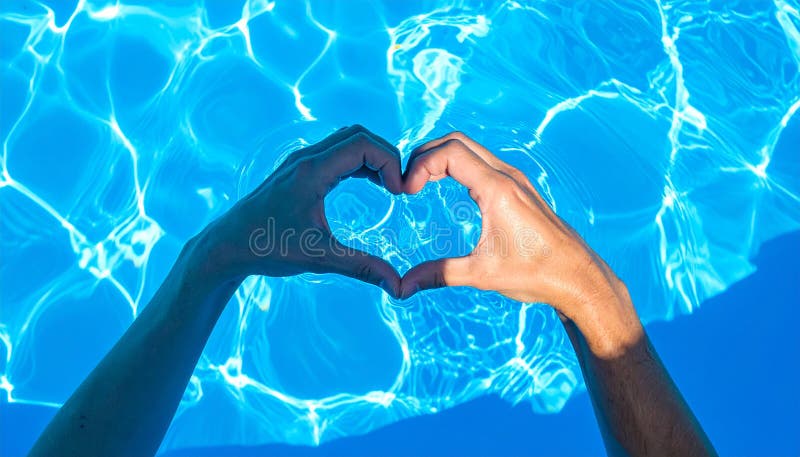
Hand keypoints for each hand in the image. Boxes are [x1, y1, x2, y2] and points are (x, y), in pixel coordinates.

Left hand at [192, 125, 403, 296]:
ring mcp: (301, 161)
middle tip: (399, 188)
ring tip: (390, 187)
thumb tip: (398, 286)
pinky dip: (359, 162)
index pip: (363, 144)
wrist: (227, 245)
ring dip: (373, 157)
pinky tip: (370, 185)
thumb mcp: (319, 258)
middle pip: (359, 135)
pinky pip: (337, 152)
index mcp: (312, 171)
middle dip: (386, 156)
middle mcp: (306, 158)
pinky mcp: (299, 169)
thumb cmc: (266, 247)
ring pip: (347, 140)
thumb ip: (361, 267)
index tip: (400, 193)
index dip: (390, 162)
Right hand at [399, 132, 642, 356]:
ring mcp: (516, 179)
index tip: (407, 191)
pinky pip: (483, 160)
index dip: (421, 165)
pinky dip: (459, 163)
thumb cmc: (536, 273)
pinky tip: (448, 185)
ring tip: (421, 180)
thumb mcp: (482, 275)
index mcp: (497, 190)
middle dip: (425, 154)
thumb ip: (440, 274)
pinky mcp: (520, 188)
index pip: (450, 153)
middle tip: (407, 181)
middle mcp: (507, 177)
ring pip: (471, 148)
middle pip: (457, 142)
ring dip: (442, 156)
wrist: (576, 276)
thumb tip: (404, 286)